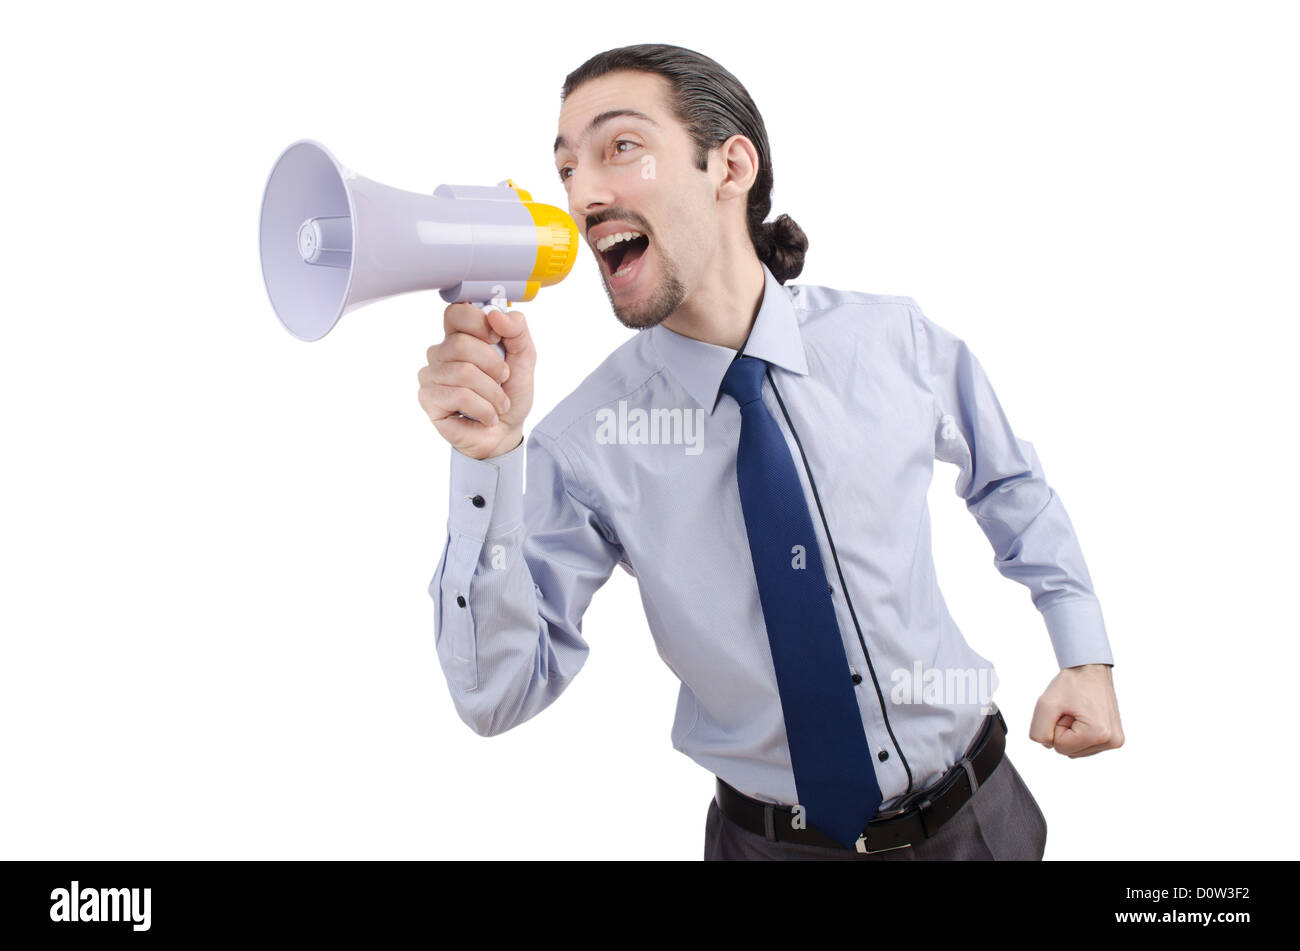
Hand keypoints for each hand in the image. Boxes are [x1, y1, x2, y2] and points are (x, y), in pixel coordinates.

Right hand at [418, 302, 535, 459]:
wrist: (507, 431)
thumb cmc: (510, 393)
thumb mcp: (524, 357)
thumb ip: (517, 330)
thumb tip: (495, 314)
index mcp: (460, 335)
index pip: (456, 311)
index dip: (479, 323)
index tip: (496, 339)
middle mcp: (440, 352)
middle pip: (460, 343)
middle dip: (494, 366)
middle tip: (502, 380)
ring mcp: (431, 375)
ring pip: (463, 372)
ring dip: (492, 392)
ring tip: (498, 403)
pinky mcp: (428, 399)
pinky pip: (459, 396)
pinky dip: (484, 408)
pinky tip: (487, 415)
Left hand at [1029, 663, 1124, 757]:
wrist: (1090, 669)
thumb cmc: (1071, 683)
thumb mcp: (1045, 705)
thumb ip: (1039, 732)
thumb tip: (1048, 746)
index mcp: (1099, 734)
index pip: (1059, 747)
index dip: (1056, 726)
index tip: (1066, 710)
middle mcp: (1112, 741)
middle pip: (1068, 751)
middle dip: (1063, 730)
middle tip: (1072, 710)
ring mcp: (1115, 741)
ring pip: (1075, 751)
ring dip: (1070, 732)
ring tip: (1078, 712)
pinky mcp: (1113, 739)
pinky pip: (1084, 747)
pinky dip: (1078, 733)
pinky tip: (1084, 717)